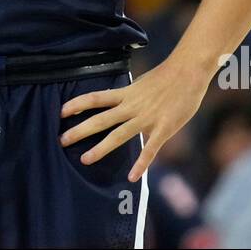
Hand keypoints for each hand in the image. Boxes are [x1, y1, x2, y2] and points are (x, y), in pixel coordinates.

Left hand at [60, 57, 210, 182]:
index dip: (77, 104)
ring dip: (101, 148)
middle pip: (101, 119)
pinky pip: (150, 149)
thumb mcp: (142, 83)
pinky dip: (141, 164)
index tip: (60, 112)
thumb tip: (118, 102)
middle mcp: (132, 106)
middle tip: (61, 140)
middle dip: (80, 130)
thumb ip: (130, 95)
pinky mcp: (163, 129)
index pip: (95, 98)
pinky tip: (132, 177)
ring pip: (119, 135)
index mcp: (126, 93)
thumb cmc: (167, 76)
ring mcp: (147, 118)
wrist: (189, 72)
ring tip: (84, 160)